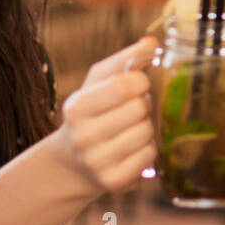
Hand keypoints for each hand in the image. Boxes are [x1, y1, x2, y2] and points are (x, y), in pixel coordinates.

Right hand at [49, 35, 158, 194]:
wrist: (72, 163)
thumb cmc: (92, 112)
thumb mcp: (98, 82)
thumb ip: (125, 59)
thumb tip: (152, 42)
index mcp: (77, 107)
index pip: (125, 85)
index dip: (140, 81)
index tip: (136, 85)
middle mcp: (83, 136)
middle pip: (139, 109)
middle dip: (142, 105)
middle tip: (131, 110)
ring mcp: (98, 162)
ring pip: (147, 132)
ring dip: (145, 127)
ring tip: (128, 129)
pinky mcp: (114, 182)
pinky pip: (150, 156)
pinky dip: (147, 150)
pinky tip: (131, 149)